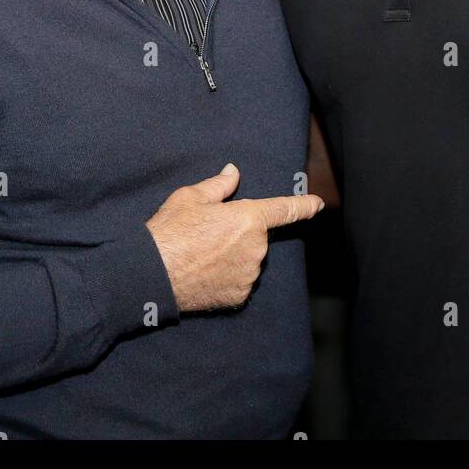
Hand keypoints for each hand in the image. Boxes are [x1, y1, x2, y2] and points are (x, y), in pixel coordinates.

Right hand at [145, 163, 323, 311]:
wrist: (151, 274)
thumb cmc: (170, 231)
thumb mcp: (191, 197)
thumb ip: (219, 185)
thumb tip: (234, 172)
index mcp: (248, 218)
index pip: (284, 209)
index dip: (303, 206)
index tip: (317, 204)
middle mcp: (256, 247)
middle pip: (256, 236)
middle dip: (238, 233)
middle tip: (207, 234)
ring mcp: (249, 274)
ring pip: (248, 259)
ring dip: (233, 255)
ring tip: (201, 254)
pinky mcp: (239, 295)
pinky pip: (239, 280)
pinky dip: (227, 276)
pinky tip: (204, 272)